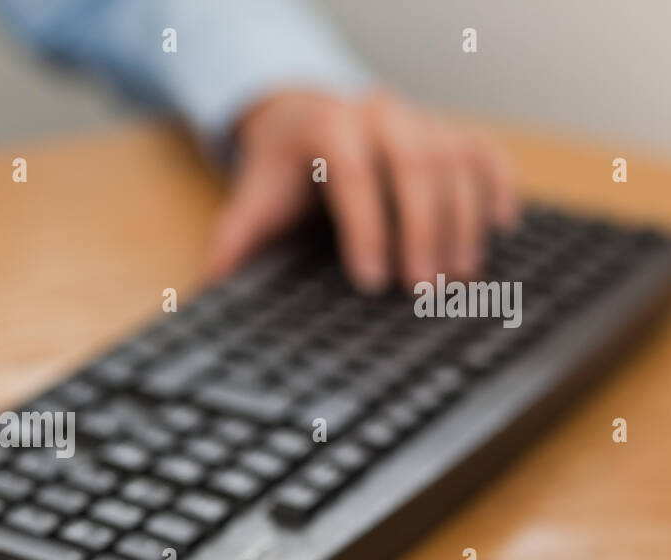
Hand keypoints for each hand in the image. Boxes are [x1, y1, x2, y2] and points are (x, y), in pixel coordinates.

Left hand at [206, 89, 518, 290]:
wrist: (304, 123)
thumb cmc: (282, 172)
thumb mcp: (252, 199)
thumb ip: (235, 239)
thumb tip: (216, 285)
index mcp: (329, 126)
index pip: (355, 173)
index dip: (366, 228)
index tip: (371, 280)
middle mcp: (381, 113)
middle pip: (416, 164)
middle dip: (422, 229)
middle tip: (423, 288)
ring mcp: (421, 118)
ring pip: (455, 160)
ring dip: (462, 220)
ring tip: (459, 275)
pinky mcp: (450, 132)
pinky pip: (484, 153)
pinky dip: (498, 187)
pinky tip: (502, 228)